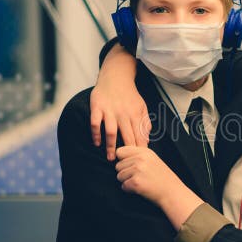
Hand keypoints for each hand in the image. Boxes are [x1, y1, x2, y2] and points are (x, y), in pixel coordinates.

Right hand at [90, 44, 149, 160]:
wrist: (116, 77)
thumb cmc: (130, 95)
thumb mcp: (142, 107)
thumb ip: (145, 123)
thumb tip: (146, 140)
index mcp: (135, 114)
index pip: (139, 135)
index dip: (139, 148)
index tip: (138, 160)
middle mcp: (123, 113)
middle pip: (126, 136)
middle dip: (126, 151)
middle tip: (125, 164)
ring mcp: (109, 110)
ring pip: (110, 131)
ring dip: (110, 146)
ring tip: (111, 158)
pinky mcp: (97, 107)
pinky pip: (95, 122)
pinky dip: (95, 133)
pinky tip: (97, 143)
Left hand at [115, 146, 180, 203]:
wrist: (172, 192)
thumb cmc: (163, 178)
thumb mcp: (152, 160)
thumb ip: (137, 155)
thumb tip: (119, 155)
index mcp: (144, 151)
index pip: (120, 151)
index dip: (122, 160)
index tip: (130, 166)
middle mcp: (140, 159)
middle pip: (118, 165)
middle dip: (125, 173)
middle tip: (139, 177)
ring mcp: (138, 170)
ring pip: (119, 176)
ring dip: (127, 181)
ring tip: (141, 182)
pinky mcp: (136, 182)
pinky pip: (123, 186)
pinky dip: (130, 190)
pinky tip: (141, 188)